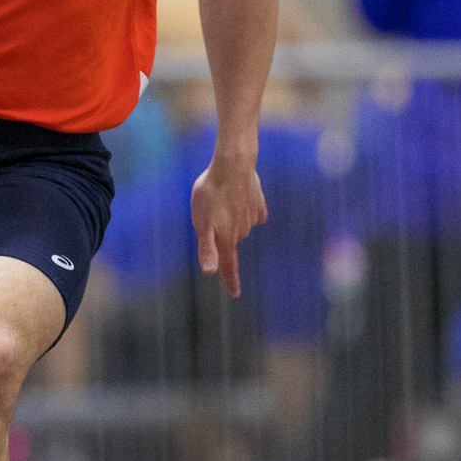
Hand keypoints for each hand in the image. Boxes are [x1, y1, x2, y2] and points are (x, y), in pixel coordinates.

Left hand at [190, 151, 266, 297]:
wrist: (233, 165)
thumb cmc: (211, 194)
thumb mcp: (201, 223)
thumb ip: (207, 248)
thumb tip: (210, 272)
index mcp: (227, 238)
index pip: (228, 265)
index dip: (231, 280)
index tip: (235, 294)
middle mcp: (242, 231)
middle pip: (230, 241)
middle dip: (221, 234)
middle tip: (208, 212)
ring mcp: (252, 217)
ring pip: (240, 224)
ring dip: (230, 217)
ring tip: (219, 199)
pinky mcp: (258, 203)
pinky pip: (251, 211)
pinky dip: (244, 207)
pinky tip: (238, 196)